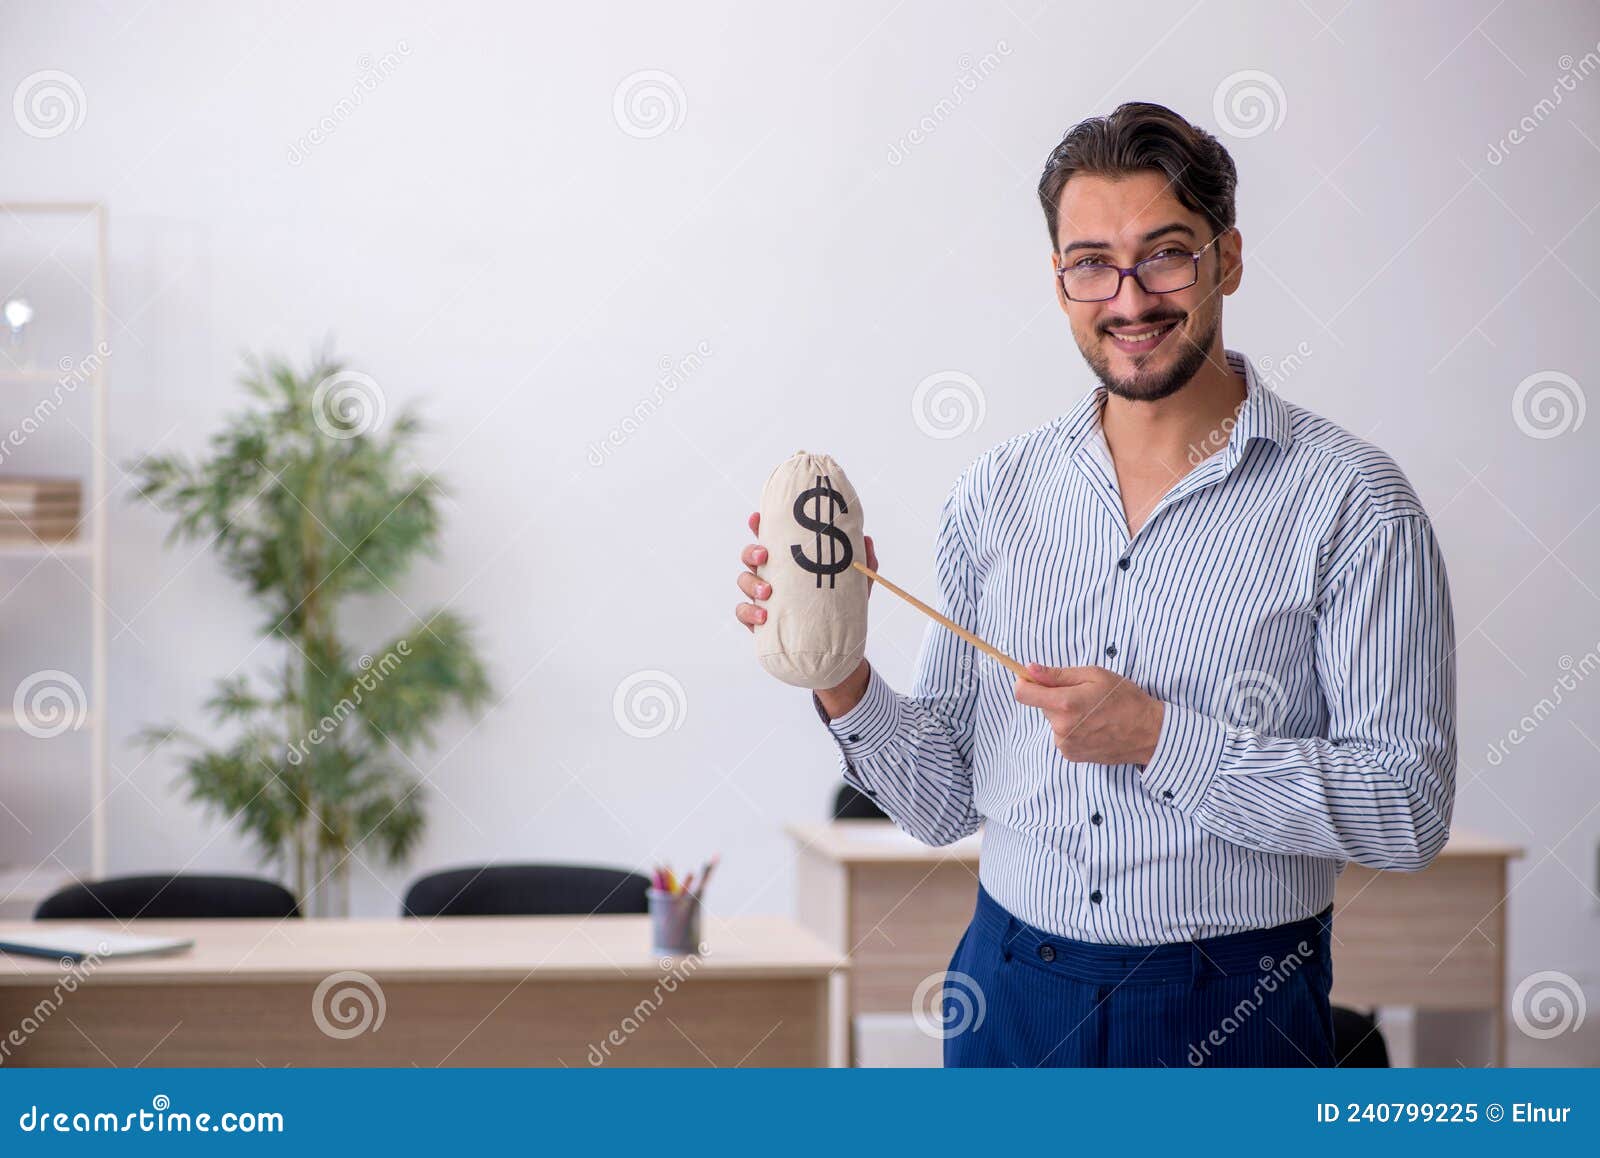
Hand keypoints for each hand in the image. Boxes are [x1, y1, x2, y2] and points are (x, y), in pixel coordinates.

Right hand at [734, 511, 876, 631]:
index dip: (759, 525)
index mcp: (789, 562)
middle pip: (750, 556)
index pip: (770, 538)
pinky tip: (763, 617)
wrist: (833, 647)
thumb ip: (862, 563)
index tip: (757, 518)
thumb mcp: (855, 585)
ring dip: (751, 583)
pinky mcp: (758, 621)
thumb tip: (866, 539)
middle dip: (752, 552)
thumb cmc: (840, 609)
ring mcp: (762, 598)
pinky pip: (742, 612)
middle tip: (764, 556)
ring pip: (744, 581)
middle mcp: (772, 575)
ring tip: (767, 592)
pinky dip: (748, 613)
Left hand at [1012, 663, 1164, 765]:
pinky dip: (1071, 728)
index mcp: (1065, 704)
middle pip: (1040, 706)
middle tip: (1081, 694)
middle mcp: (1061, 727)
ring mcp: (1065, 744)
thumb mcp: (1094, 675)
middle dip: (1053, 697)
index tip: (1032, 678)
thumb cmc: (1124, 699)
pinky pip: (1061, 735)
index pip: (1023, 694)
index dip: (1024, 682)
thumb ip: (1058, 674)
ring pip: (1052, 721)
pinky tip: (1092, 726)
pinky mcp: (1071, 755)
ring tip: (1091, 712)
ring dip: (1064, 714)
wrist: (1148, 732)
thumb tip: (1030, 669)